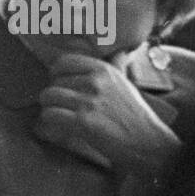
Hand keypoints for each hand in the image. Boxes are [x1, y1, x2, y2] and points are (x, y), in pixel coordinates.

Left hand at [36, 53, 180, 175]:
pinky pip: (49, 114)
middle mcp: (95, 81)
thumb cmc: (134, 116)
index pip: (64, 62)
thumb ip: (116, 68)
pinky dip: (48, 123)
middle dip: (54, 96)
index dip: (57, 74)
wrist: (147, 143)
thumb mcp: (125, 84)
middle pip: (54, 82)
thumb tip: (119, 52)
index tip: (60, 86)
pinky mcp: (82, 121)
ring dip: (49, 108)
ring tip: (58, 117)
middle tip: (63, 108)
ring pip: (48, 96)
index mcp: (104, 69)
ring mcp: (88, 100)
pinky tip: (57, 127)